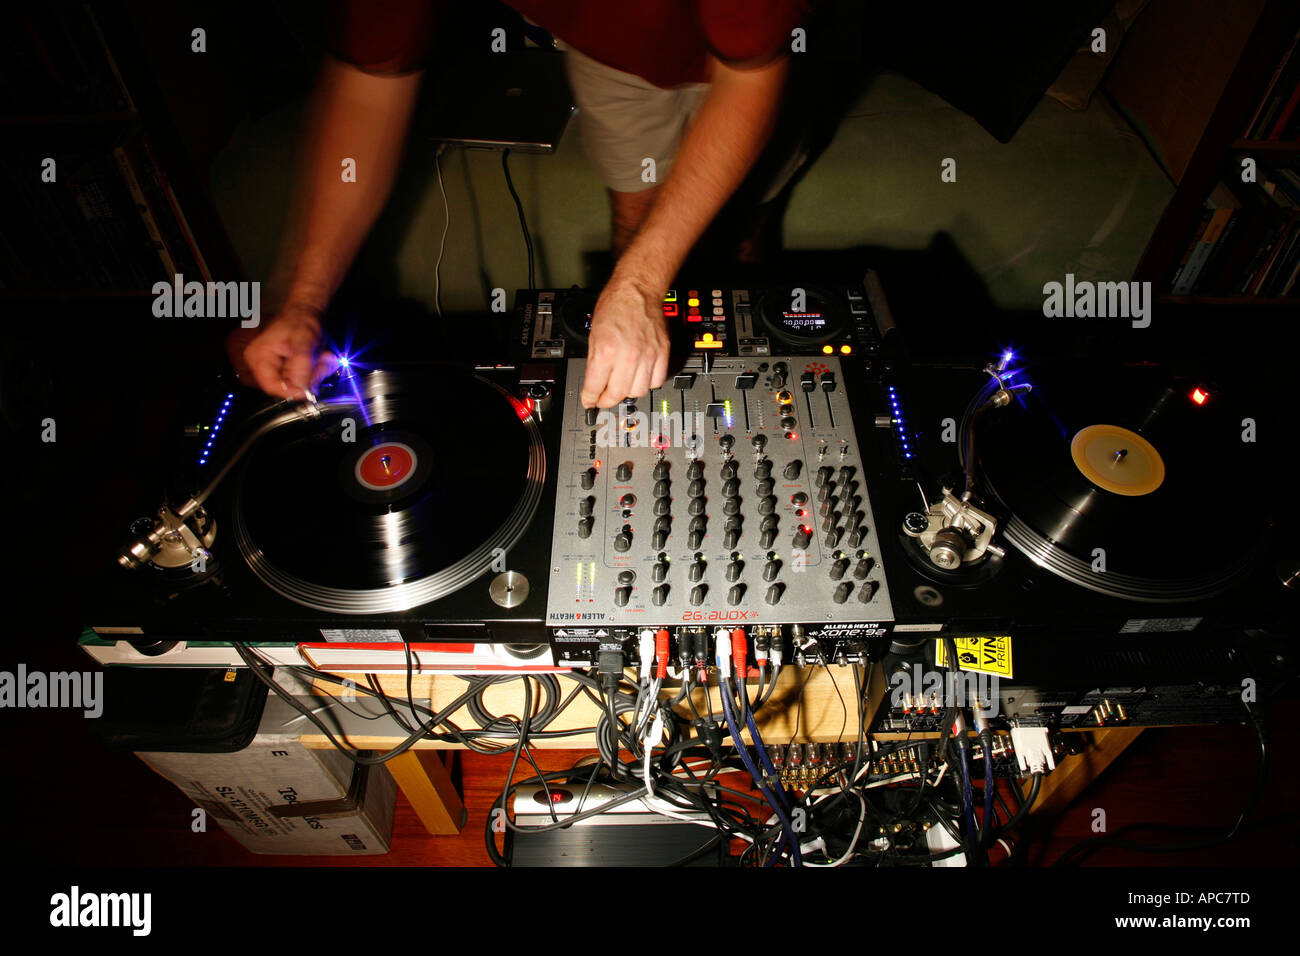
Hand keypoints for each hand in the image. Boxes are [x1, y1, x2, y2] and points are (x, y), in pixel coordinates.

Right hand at [234, 305, 335, 398]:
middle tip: (321, 366)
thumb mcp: (303, 341)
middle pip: (286, 386)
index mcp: (259, 356)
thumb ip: (301, 366)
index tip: (308, 391)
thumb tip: (300, 389)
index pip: (270, 386)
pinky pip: (301, 379)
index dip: (291, 391)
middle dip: (308, 379)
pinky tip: (319, 359)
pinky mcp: (286, 368)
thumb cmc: (299, 319)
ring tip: (321, 358)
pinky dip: (314, 371)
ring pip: (297, 384)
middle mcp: (263, 364)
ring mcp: (275, 366)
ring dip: (314, 374)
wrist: (305, 310)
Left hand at [581, 276, 669, 408]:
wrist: (638, 289)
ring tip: (622, 385)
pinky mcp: (662, 353)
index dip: (589, 399)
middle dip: (607, 400)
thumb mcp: (593, 334)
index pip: (595, 388)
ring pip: (638, 391)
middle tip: (603, 398)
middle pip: (617, 394)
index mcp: (606, 351)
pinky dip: (647, 383)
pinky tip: (640, 376)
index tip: (589, 402)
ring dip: (627, 392)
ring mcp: (648, 355)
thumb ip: (594, 361)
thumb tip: (594, 382)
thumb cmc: (615, 305)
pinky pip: (656, 380)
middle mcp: (628, 356)